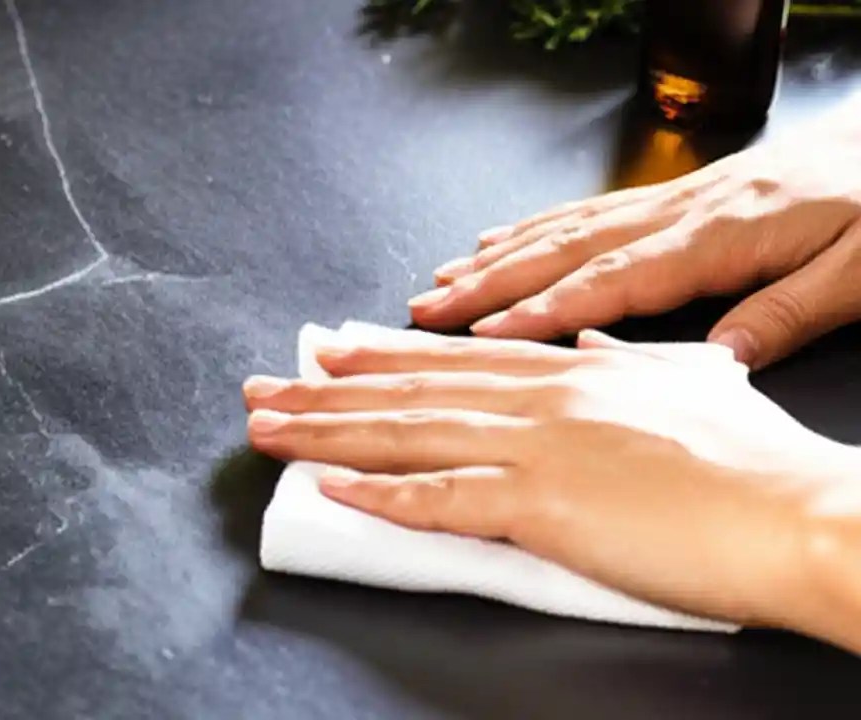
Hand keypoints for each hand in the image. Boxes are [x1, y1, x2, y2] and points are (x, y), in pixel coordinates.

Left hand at [243, 329, 860, 642]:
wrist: (798, 513)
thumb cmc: (753, 464)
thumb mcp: (689, 386)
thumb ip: (630, 363)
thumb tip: (595, 342)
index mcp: (572, 372)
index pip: (454, 360)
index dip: (382, 356)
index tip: (329, 351)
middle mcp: (542, 398)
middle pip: (412, 392)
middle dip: (328, 392)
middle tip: (265, 388)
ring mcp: (538, 447)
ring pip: (409, 436)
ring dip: (328, 435)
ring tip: (268, 431)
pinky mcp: (544, 503)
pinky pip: (444, 499)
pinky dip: (381, 496)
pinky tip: (332, 490)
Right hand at [409, 110, 860, 369]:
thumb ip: (785, 314)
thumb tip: (716, 359)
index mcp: (722, 237)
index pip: (613, 282)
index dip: (543, 311)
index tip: (483, 335)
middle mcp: (683, 214)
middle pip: (566, 252)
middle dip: (489, 285)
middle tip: (425, 309)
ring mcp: (675, 201)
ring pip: (567, 229)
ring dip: (498, 258)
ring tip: (442, 282)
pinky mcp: (680, 196)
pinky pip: (591, 211)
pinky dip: (535, 227)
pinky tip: (503, 239)